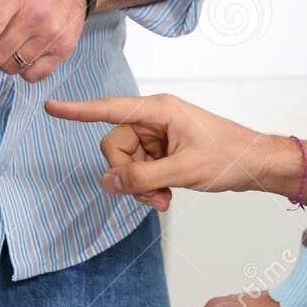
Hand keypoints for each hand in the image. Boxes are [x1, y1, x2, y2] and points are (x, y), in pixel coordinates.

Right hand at [43, 91, 293, 198]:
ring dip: (140, 185)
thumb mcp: (183, 170)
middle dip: (126, 175)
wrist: (255, 165)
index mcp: (159, 110)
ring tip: (164, 199)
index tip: (51, 107)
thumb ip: (142, 177)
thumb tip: (108, 182)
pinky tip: (166, 196)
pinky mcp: (163, 150)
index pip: (110, 109)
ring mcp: (158, 135)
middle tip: (152, 195)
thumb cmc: (228, 156)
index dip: (79, 111)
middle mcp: (154, 119)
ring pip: (126, 163)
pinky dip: (148, 186)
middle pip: (115, 146)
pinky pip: (140, 169)